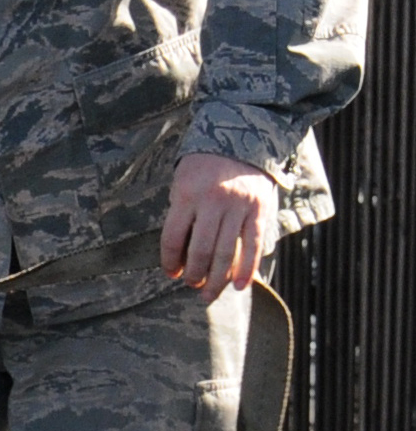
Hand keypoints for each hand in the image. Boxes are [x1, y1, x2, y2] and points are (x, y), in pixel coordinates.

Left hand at [161, 154, 278, 302]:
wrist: (241, 136)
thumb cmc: (204, 166)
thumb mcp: (183, 182)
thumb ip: (182, 213)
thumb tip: (179, 254)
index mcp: (187, 195)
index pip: (173, 238)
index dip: (170, 261)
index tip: (171, 273)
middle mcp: (213, 202)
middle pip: (201, 251)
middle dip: (194, 275)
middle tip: (191, 285)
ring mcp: (238, 206)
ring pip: (226, 253)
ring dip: (216, 279)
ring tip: (209, 294)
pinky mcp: (259, 210)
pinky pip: (253, 245)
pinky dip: (246, 269)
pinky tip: (239, 286)